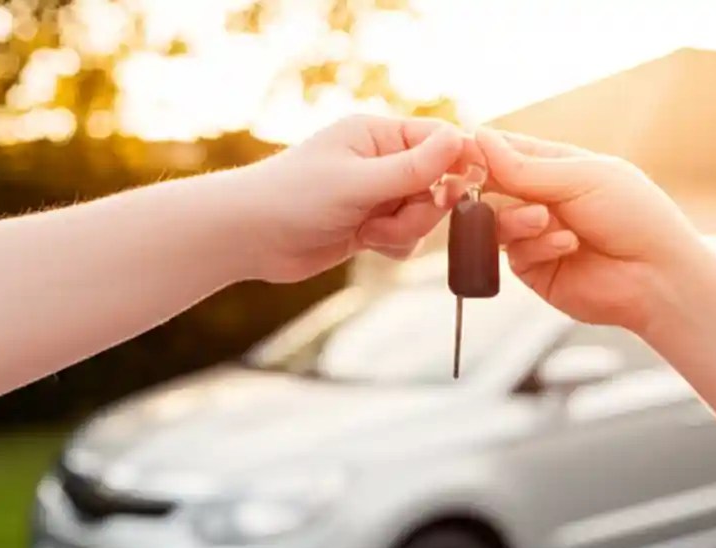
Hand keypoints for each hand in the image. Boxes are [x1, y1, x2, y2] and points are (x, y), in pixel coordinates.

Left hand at [235, 114, 472, 282]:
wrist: (249, 238)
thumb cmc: (294, 198)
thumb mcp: (359, 182)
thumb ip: (413, 167)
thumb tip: (460, 140)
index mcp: (378, 134)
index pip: (439, 139)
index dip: (458, 162)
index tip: (466, 187)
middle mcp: (382, 160)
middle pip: (438, 183)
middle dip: (422, 209)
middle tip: (389, 218)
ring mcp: (378, 194)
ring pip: (425, 215)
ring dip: (404, 230)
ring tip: (367, 233)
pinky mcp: (371, 224)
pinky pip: (408, 236)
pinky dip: (394, 244)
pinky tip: (364, 244)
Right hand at [475, 129, 702, 331]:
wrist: (658, 276)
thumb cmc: (635, 216)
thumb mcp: (582, 177)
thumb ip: (525, 166)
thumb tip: (478, 137)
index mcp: (558, 167)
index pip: (507, 151)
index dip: (481, 149)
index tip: (458, 150)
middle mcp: (544, 200)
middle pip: (492, 187)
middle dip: (483, 185)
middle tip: (472, 186)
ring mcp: (537, 236)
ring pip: (496, 221)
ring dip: (517, 218)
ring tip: (544, 220)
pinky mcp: (536, 270)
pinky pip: (515, 253)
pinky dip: (537, 246)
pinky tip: (568, 245)